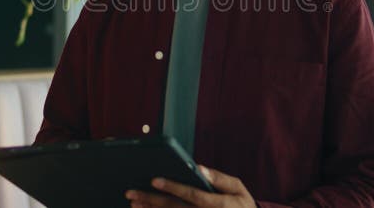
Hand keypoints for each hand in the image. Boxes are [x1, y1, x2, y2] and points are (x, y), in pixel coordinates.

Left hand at [125, 165, 255, 207]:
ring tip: (134, 204)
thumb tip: (199, 168)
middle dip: (152, 200)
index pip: (192, 195)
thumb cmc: (240, 205)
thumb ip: (220, 179)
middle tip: (132, 193)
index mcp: (218, 204)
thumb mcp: (238, 189)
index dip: (173, 187)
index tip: (155, 180)